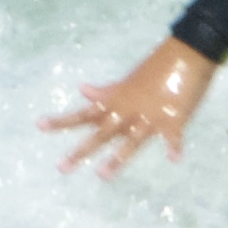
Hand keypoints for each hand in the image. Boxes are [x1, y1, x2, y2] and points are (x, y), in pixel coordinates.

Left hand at [43, 37, 217, 180]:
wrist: (188, 52)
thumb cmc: (158, 66)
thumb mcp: (129, 81)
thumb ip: (107, 91)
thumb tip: (82, 90)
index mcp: (118, 100)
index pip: (85, 113)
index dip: (63, 120)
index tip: (39, 125)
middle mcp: (129, 110)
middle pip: (101, 133)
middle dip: (82, 150)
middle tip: (61, 167)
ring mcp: (151, 116)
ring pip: (131, 140)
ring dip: (117, 158)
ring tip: (102, 175)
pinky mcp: (175, 118)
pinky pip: (173, 136)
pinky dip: (174, 146)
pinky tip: (174, 158)